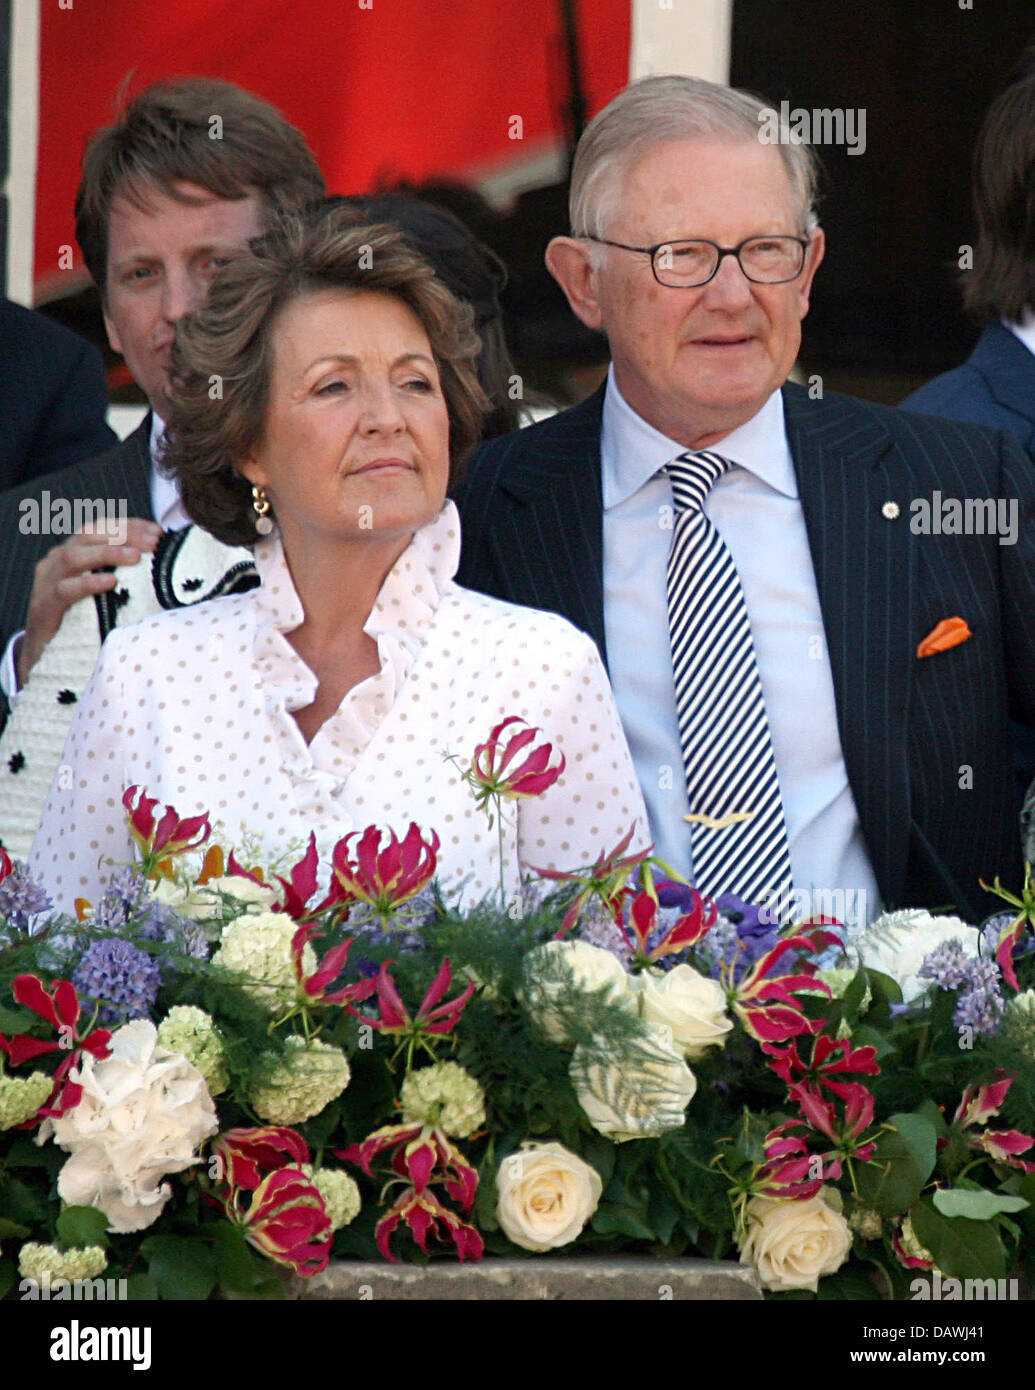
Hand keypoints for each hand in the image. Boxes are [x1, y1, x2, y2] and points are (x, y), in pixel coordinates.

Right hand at [17, 518, 161, 684]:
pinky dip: (89, 583)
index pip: (102, 528)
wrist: (49, 654)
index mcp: (74, 552)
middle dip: (124, 535)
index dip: (130, 526)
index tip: (159, 532)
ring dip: (107, 553)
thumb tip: (163, 563)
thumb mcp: (105, 592)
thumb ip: (124, 574)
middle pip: (89, 535)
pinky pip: (65, 589)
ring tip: (135, 557)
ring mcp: (47, 581)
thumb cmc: (83, 620)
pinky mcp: (44, 606)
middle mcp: (58, 560)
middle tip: (153, 543)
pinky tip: (110, 582)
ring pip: (74, 556)